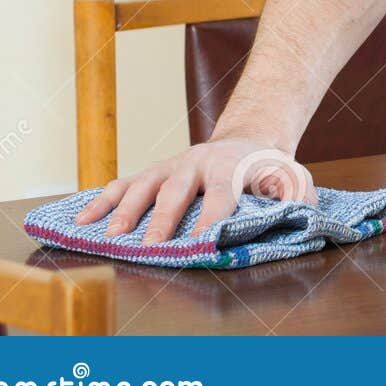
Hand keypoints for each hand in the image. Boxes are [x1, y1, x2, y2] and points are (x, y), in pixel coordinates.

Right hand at [71, 137, 317, 242]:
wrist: (250, 138)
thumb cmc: (269, 168)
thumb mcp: (292, 176)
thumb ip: (298, 195)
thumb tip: (304, 213)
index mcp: (231, 166)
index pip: (221, 194)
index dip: (211, 216)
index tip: (200, 240)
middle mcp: (197, 163)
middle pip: (177, 190)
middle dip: (163, 218)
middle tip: (150, 246)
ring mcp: (171, 167)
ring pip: (144, 185)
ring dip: (126, 211)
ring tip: (111, 237)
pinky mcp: (153, 172)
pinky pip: (123, 184)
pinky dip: (101, 201)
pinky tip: (81, 220)